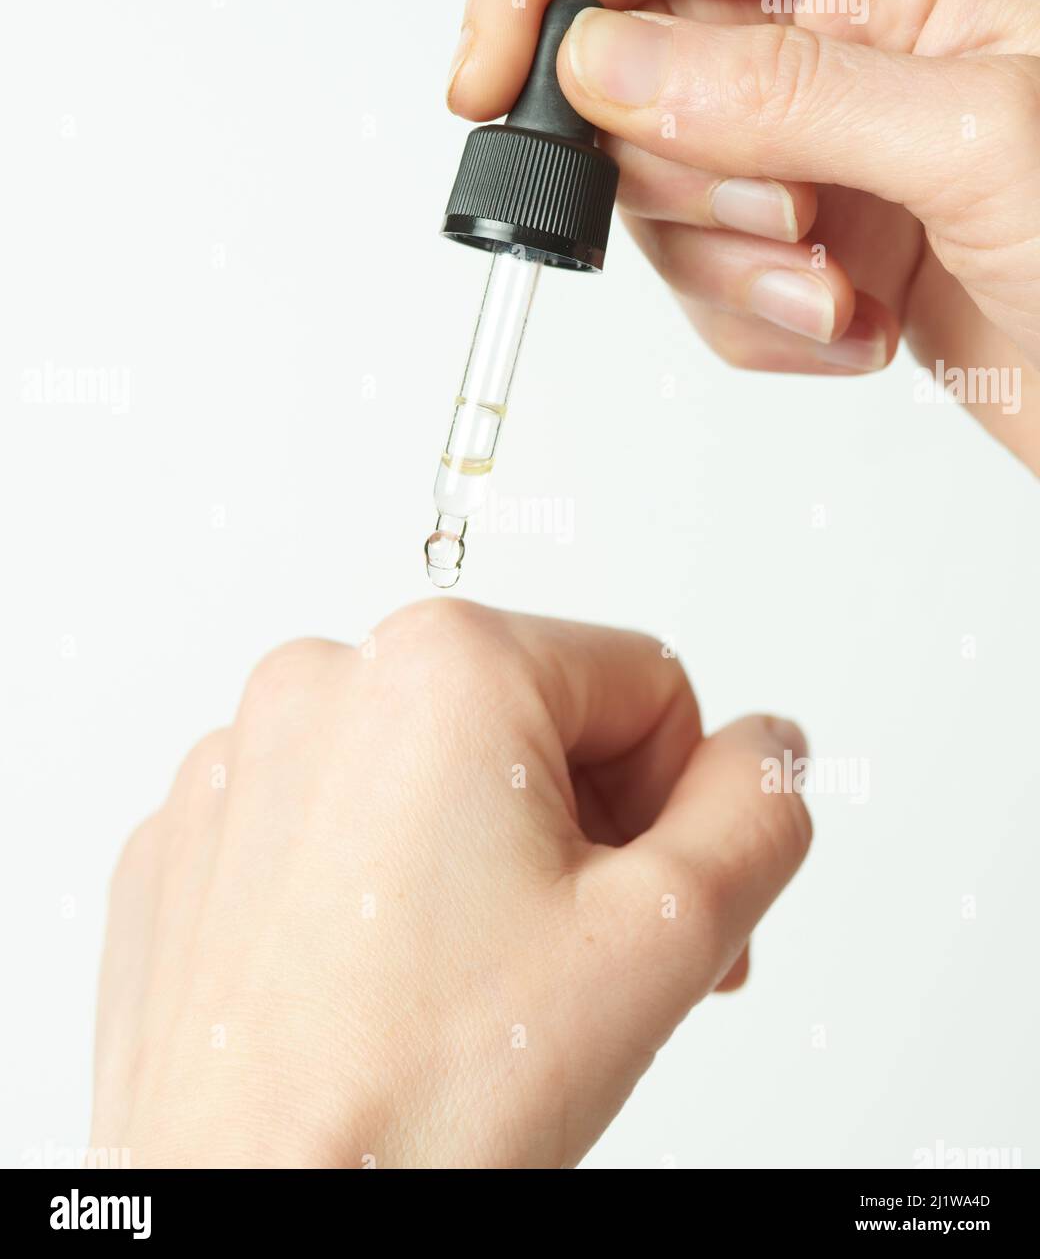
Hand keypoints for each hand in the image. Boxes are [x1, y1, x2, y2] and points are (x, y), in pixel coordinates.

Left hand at [92, 601, 809, 1167]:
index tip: (649, 910)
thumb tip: (769, 752)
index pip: (646, 684)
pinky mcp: (191, 840)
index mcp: (441, 662)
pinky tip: (385, 984)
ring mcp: (241, 763)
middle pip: (535, 725)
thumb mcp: (665, 935)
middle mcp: (324, 683)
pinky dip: (380, 887)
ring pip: (434, 776)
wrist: (248, 1210)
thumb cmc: (420, 1095)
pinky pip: (335, 824)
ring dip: (487, 862)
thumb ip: (759, 812)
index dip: (681, 805)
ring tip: (474, 986)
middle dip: (588, 835)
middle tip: (580, 964)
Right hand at [449, 0, 1038, 468]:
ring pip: (668, 197)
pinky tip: (863, 326)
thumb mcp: (974, 139)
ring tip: (845, 288)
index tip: (486, 81)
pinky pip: (715, 285)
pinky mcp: (820, 248)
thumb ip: (780, 91)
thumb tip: (606, 65)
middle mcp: (843, 40)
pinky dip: (767, 326)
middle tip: (787, 216)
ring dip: (737, 270)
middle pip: (641, 74)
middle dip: (683, 172)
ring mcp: (825, 151)